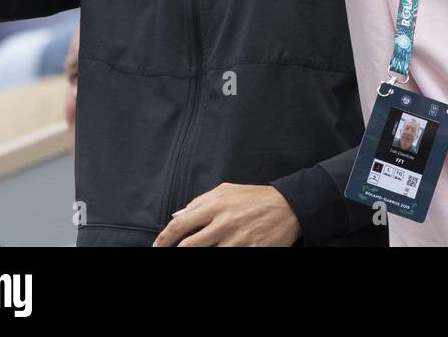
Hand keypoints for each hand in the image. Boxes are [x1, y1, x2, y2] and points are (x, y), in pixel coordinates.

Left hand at [154, 183, 300, 246]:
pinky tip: (221, 250)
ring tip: (202, 250)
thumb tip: (177, 214)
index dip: (164, 238)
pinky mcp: (250, 251)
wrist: (290, 206)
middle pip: (189, 246)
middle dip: (176, 252)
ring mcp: (237, 240)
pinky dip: (221, 255)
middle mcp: (224, 224)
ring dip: (201, 254)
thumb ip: (201, 201)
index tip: (157, 246)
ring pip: (207, 255)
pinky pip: (229, 258)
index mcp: (216, 206)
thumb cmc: (257, 197)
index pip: (181, 225)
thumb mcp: (228, 190)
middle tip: (170, 254)